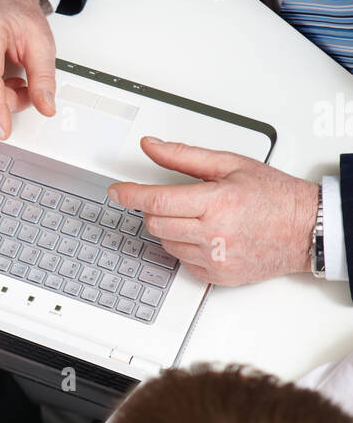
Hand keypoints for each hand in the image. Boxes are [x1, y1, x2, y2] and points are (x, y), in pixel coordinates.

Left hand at [109, 138, 318, 285]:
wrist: (306, 229)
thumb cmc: (275, 196)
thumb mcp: (230, 164)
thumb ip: (185, 156)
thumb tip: (153, 147)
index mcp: (216, 202)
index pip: (156, 200)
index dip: (129, 194)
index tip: (117, 191)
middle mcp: (214, 234)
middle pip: (155, 223)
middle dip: (154, 208)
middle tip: (174, 198)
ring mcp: (214, 258)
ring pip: (165, 243)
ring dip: (170, 227)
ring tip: (197, 216)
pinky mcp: (217, 276)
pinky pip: (181, 261)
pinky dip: (184, 247)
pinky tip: (205, 235)